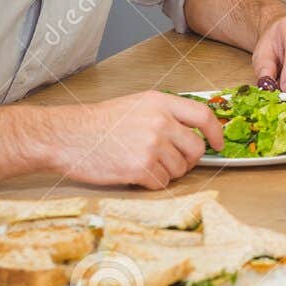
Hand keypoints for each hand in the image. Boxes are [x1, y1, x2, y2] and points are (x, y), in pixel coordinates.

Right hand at [50, 91, 223, 189]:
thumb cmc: (99, 123)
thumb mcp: (137, 105)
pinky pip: (162, 183)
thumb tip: (192, 132)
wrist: (68, 137)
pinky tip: (136, 174)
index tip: (218, 144)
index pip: (203, 116)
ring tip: (145, 164)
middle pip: (195, 149)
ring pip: (179, 169)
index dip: (216, 132)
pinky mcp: (141, 168)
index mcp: (161, 103)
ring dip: (167, 172)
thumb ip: (165, 114)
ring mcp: (152, 145)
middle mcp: (160, 122)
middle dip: (188, 160)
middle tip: (173, 162)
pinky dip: (152, 183)